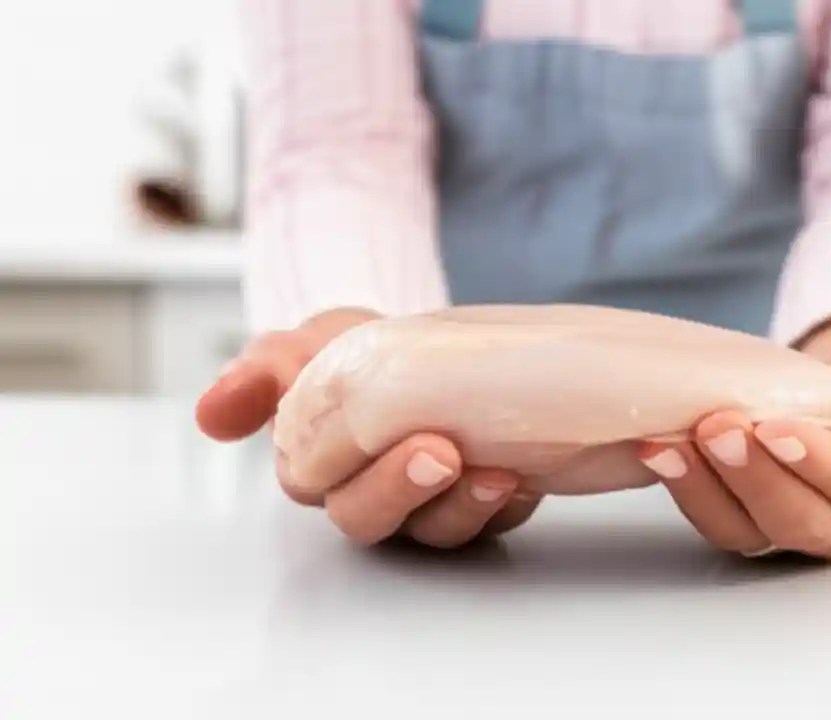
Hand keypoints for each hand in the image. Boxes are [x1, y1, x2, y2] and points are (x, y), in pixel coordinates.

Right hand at [195, 308, 539, 547]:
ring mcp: (427, 502)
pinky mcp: (481, 501)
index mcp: (323, 466)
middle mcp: (373, 492)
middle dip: (407, 488)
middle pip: (376, 518)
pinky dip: (511, 502)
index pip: (324, 488)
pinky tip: (524, 479)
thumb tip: (211, 414)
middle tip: (444, 452)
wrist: (421, 340)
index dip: (362, 474)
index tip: (404, 442)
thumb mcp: (302, 348)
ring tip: (496, 472)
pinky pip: (496, 520)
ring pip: (438, 530)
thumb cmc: (355, 352)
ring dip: (467, 506)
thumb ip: (258, 377)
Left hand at [638, 316, 830, 562]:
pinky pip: (713, 516)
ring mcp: (789, 522)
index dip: (820, 462)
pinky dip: (683, 485)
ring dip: (708, 485)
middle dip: (755, 474)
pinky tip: (659, 445)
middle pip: (797, 518)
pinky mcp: (745, 512)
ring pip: (749, 526)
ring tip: (676, 439)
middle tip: (721, 426)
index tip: (782, 425)